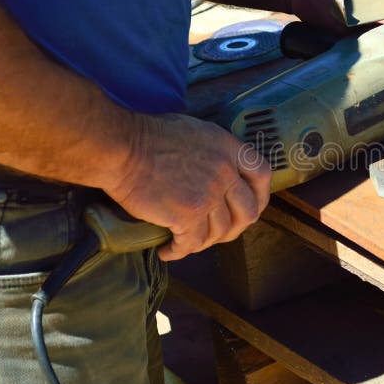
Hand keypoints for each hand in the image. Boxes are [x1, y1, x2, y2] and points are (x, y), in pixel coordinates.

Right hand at [106, 114, 270, 260]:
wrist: (121, 148)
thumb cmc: (149, 136)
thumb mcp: (196, 131)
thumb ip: (216, 152)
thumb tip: (222, 170)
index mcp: (229, 149)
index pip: (262, 175)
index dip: (260, 195)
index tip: (251, 206)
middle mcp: (224, 173)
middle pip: (247, 212)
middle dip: (236, 227)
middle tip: (220, 233)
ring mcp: (208, 196)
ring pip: (219, 231)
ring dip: (205, 242)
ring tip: (188, 241)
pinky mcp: (187, 216)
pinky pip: (192, 244)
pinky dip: (179, 251)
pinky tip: (168, 251)